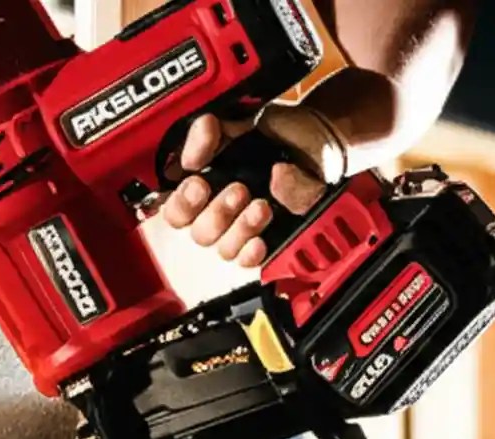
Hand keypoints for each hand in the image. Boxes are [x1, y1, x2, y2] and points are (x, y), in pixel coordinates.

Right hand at [159, 114, 326, 267]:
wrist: (320, 141)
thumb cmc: (277, 132)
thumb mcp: (241, 122)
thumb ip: (210, 134)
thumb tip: (193, 151)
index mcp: (201, 184)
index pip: (174, 207)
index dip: (181, 202)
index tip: (199, 184)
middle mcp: (217, 210)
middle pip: (198, 232)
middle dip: (216, 214)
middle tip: (238, 191)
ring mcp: (241, 229)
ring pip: (223, 248)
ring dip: (240, 228)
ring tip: (262, 206)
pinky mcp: (265, 241)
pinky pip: (249, 261)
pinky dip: (253, 253)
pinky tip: (261, 240)